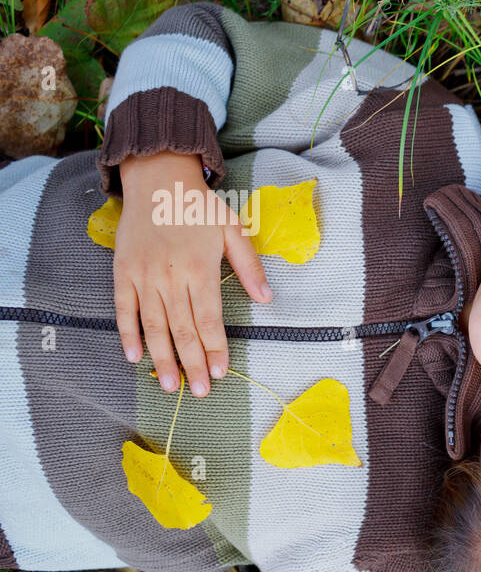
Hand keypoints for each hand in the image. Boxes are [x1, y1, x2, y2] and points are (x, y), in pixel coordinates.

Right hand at [115, 151, 271, 396]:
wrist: (156, 180)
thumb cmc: (199, 207)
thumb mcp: (233, 229)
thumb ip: (249, 266)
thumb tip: (268, 299)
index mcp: (200, 268)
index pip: (209, 319)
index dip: (215, 349)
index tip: (221, 372)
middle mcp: (170, 276)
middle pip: (182, 329)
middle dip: (192, 364)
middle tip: (200, 391)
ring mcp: (143, 275)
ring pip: (153, 325)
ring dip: (162, 357)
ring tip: (169, 385)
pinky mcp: (122, 272)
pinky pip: (124, 309)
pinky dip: (128, 333)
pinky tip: (135, 356)